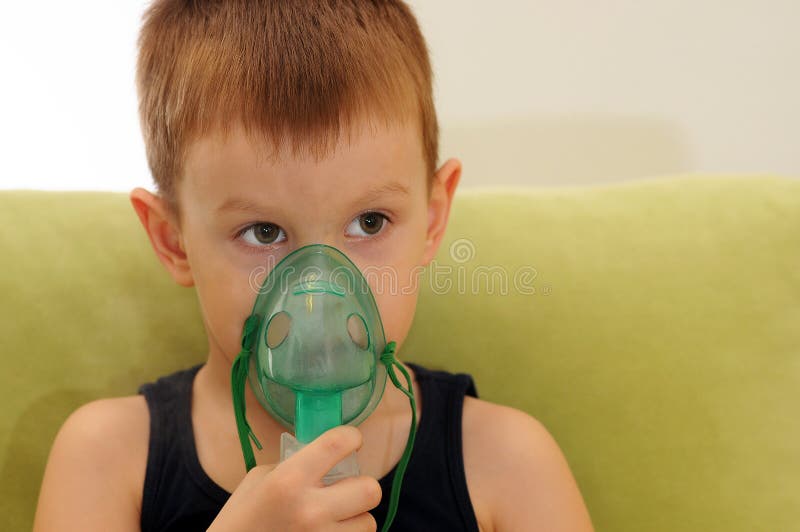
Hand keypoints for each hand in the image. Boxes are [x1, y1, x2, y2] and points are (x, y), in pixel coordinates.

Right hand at [208, 425, 381, 530]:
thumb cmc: (242, 517)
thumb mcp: (261, 479)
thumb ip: (296, 463)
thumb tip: (330, 457)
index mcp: (289, 480)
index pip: (338, 444)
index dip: (352, 436)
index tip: (352, 440)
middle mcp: (310, 510)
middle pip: (370, 489)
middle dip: (362, 484)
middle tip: (347, 486)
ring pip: (369, 521)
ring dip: (357, 516)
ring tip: (337, 514)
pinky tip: (330, 529)